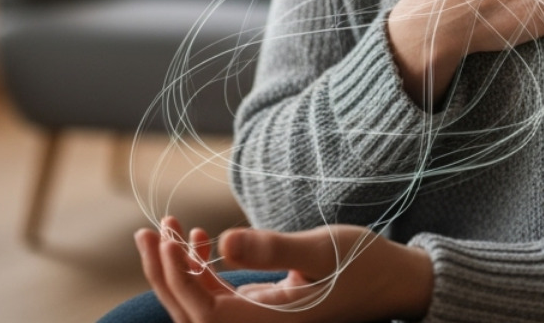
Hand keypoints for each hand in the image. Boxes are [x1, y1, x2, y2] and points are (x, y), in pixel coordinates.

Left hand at [135, 217, 432, 322]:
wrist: (396, 281)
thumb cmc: (364, 263)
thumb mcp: (320, 248)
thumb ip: (271, 248)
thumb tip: (224, 244)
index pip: (206, 314)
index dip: (179, 280)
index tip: (166, 238)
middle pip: (193, 315)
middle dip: (164, 275)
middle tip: (146, 233)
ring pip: (202, 307)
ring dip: (178, 272)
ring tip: (163, 229)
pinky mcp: (264, 311)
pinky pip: (219, 299)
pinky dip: (203, 271)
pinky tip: (201, 240)